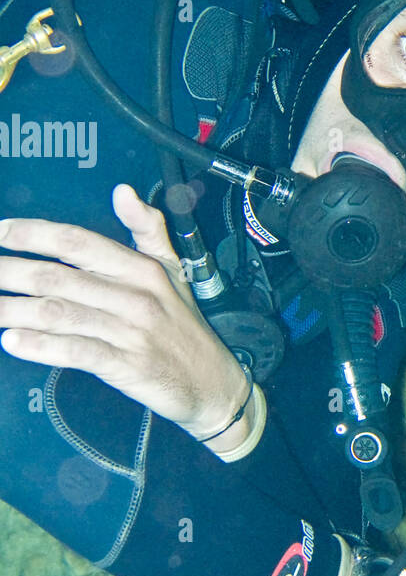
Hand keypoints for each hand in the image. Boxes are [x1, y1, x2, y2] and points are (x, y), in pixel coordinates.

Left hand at [0, 185, 252, 447]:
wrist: (214, 385)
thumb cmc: (184, 328)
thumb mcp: (173, 273)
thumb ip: (147, 230)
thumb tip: (123, 191)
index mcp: (143, 268)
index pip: (78, 241)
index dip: (33, 234)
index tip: (0, 231)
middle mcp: (136, 296)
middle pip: (59, 277)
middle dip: (9, 272)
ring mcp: (131, 332)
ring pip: (60, 314)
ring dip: (13, 310)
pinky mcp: (128, 367)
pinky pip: (76, 352)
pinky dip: (41, 347)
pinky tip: (12, 343)